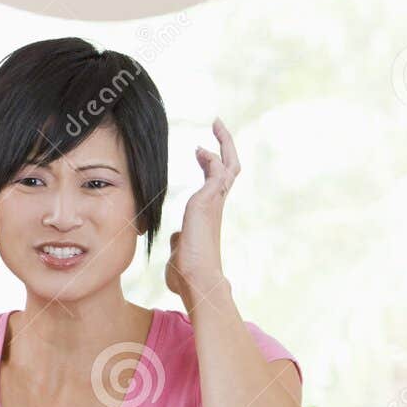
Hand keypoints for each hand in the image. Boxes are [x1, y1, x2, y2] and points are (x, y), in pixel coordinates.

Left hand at [165, 118, 238, 310]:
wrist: (195, 280)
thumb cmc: (187, 274)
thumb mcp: (180, 252)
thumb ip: (180, 241)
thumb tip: (177, 238)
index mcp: (209, 215)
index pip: (215, 183)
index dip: (210, 164)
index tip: (201, 150)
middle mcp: (216, 206)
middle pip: (229, 168)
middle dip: (225, 145)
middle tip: (218, 126)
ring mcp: (215, 204)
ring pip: (228, 166)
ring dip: (223, 144)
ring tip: (217, 126)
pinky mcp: (208, 202)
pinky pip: (216, 172)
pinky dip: (211, 158)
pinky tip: (200, 151)